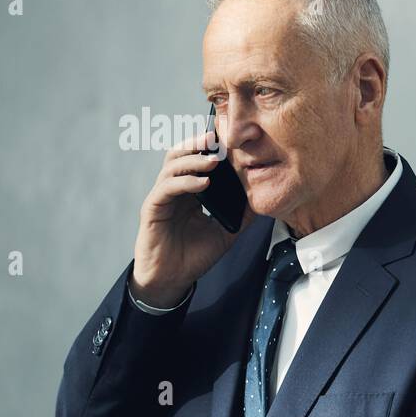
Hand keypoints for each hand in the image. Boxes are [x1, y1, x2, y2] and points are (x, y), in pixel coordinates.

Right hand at [130, 128, 255, 306]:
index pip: (197, 161)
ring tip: (214, 160)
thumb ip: (241, 215)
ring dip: (194, 160)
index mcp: (190, 192)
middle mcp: (174, 190)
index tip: (230, 140)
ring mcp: (162, 197)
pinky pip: (167, 188)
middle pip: (181, 155)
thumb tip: (263, 198)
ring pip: (172, 166)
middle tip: (218, 138)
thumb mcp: (226, 232)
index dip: (210, 148)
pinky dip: (185, 182)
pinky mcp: (152, 209)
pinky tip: (203, 183)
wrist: (172, 279)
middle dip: (198, 144)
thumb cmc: (195, 255)